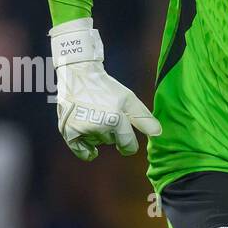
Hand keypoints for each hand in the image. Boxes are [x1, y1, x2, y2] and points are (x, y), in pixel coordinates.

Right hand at [49, 18, 160, 160]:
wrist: (78, 75)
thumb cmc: (106, 88)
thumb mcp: (129, 99)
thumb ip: (144, 118)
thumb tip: (158, 134)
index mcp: (116, 118)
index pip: (128, 145)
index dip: (129, 146)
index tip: (128, 144)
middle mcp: (98, 125)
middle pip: (111, 142)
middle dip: (112, 133)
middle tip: (105, 116)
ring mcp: (82, 128)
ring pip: (97, 142)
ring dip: (98, 135)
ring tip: (93, 116)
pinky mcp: (68, 130)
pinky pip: (81, 151)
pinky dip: (86, 152)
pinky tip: (92, 151)